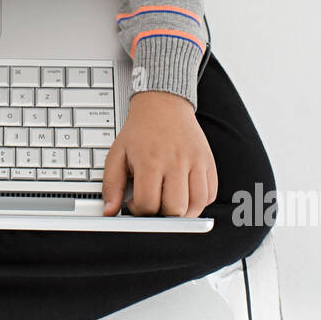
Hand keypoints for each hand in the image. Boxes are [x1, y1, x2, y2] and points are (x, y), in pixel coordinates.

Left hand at [101, 90, 217, 218]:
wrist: (163, 104)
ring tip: (170, 204)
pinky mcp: (208, 161)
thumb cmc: (141, 130)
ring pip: (196, 205)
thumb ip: (112, 185)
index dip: (139, 211)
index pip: (149, 203)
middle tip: (155, 204)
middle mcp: (175, 162)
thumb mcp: (117, 154)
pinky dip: (200, 202)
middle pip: (175, 209)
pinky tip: (186, 196)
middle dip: (162, 215)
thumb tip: (110, 211)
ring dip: (183, 213)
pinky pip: (210, 194)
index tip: (136, 203)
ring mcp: (195, 162)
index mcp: (150, 161)